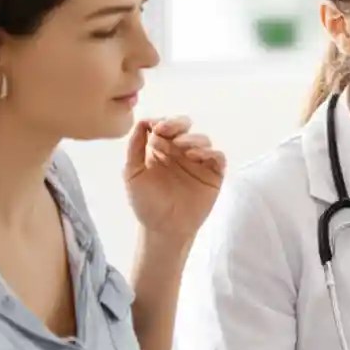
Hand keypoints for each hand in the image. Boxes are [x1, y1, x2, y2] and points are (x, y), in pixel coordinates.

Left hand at [124, 117, 225, 242]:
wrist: (163, 229)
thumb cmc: (146, 203)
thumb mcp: (132, 173)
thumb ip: (135, 147)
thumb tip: (142, 121)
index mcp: (161, 149)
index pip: (164, 126)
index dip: (161, 122)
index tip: (155, 128)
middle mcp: (181, 152)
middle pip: (185, 126)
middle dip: (178, 123)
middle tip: (167, 129)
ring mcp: (198, 162)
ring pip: (202, 139)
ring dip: (192, 138)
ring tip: (180, 147)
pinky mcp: (213, 174)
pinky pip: (217, 156)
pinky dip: (209, 152)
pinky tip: (195, 156)